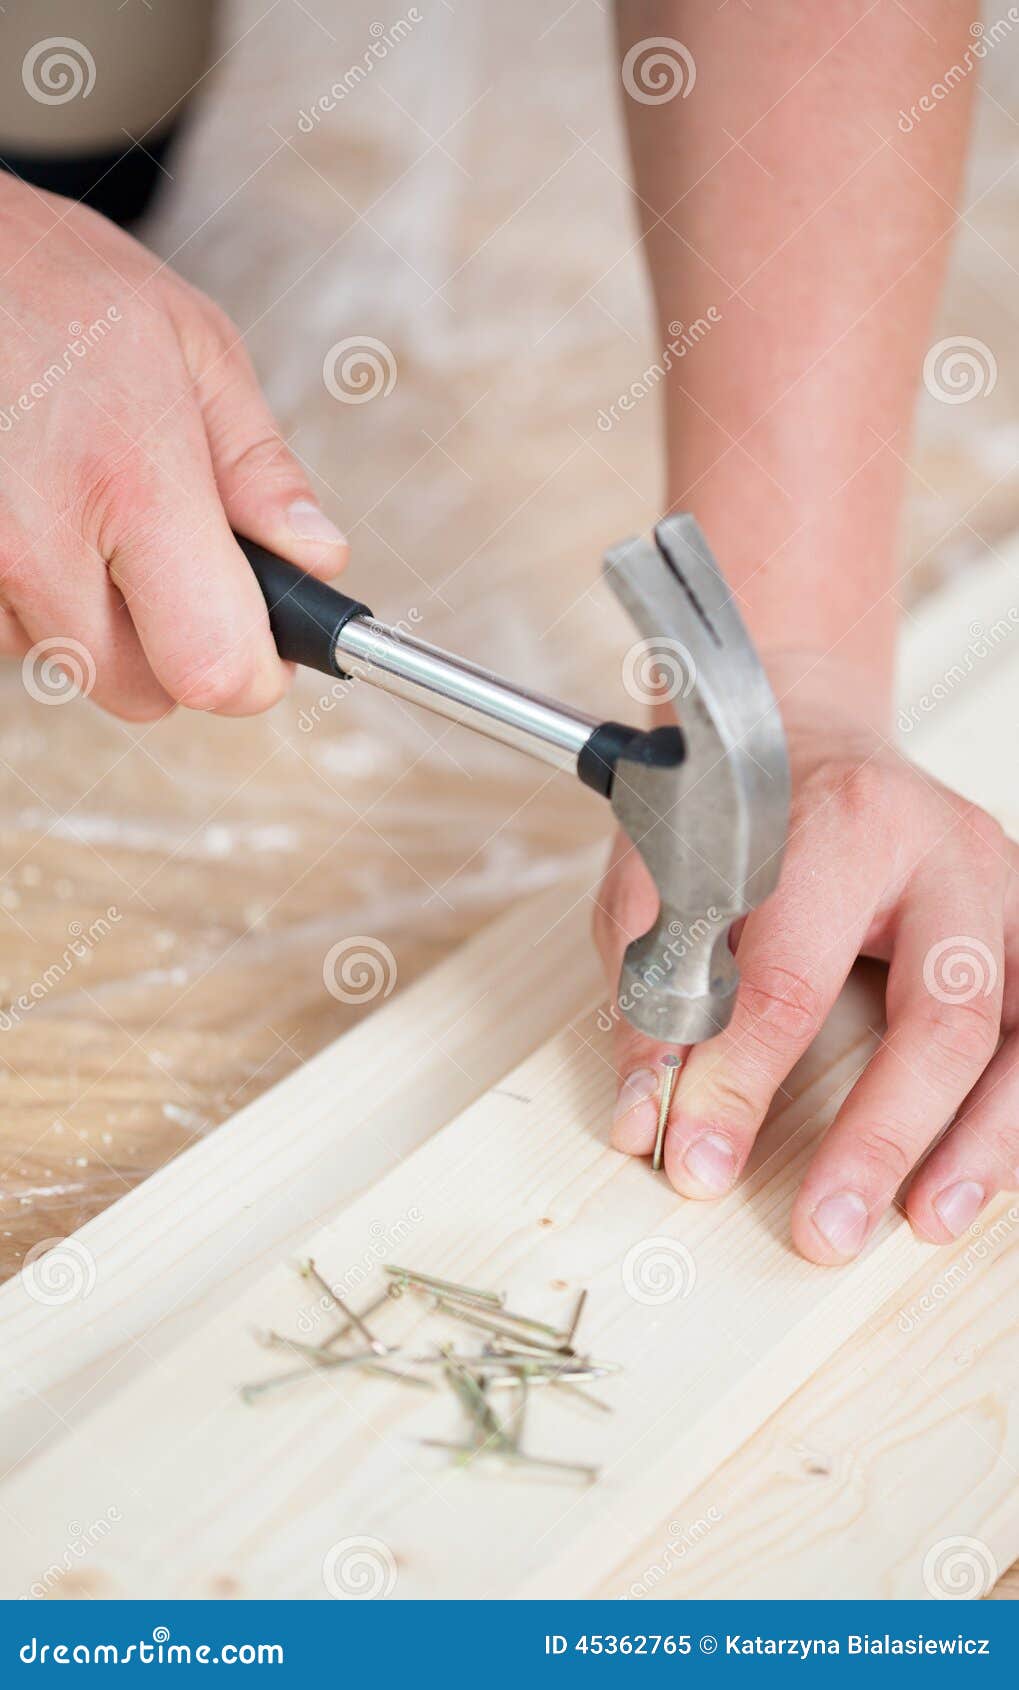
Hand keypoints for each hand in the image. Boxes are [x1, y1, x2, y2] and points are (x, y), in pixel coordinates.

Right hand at [0, 177, 346, 718]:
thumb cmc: (54, 284)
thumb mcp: (192, 347)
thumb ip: (260, 471)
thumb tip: (317, 561)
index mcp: (132, 481)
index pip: (213, 667)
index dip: (255, 670)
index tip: (267, 640)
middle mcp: (38, 539)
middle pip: (143, 691)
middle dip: (175, 645)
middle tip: (171, 557)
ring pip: (70, 665)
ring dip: (93, 618)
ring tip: (83, 508)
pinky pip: (8, 632)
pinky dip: (31, 596)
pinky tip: (32, 515)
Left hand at [595, 657, 1017, 1262]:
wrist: (811, 736)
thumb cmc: (735, 810)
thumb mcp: (658, 875)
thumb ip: (651, 989)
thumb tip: (643, 1115)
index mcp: (839, 825)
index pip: (792, 977)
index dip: (741, 1082)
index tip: (697, 1159)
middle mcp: (944, 852)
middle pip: (940, 1013)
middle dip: (881, 1136)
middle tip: (825, 1229)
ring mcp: (1002, 889)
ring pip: (1018, 1031)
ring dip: (979, 1143)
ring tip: (924, 1222)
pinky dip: (1008, 1114)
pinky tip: (971, 1173)